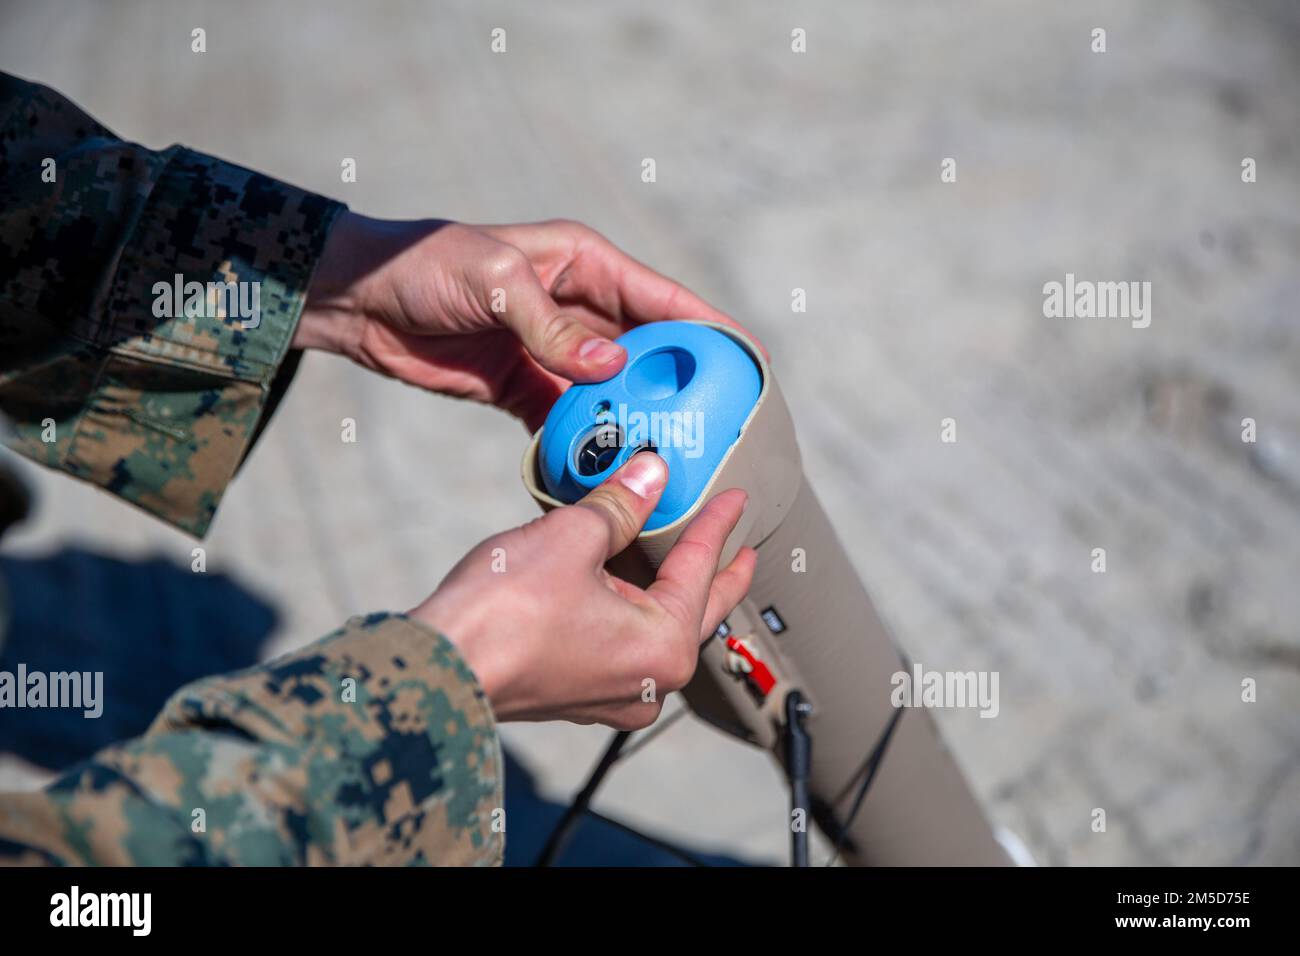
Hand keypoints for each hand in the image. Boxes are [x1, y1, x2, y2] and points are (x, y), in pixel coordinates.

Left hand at [295, 214, 758, 430]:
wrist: (360, 300)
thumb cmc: (427, 266)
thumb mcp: (494, 284)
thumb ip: (552, 327)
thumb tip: (614, 369)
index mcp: (584, 264)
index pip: (662, 300)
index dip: (709, 328)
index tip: (750, 361)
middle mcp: (579, 307)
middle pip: (647, 352)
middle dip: (680, 386)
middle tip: (716, 426)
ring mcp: (554, 351)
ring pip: (613, 392)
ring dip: (635, 421)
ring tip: (670, 458)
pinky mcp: (524, 387)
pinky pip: (568, 420)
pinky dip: (585, 444)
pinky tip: (606, 470)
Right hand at [410, 453, 755, 728]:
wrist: (437, 671)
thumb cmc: (503, 613)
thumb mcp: (572, 538)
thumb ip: (621, 505)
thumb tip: (650, 473)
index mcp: (664, 647)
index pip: (700, 568)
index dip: (717, 524)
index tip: (735, 498)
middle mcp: (648, 682)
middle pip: (694, 610)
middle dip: (715, 573)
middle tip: (740, 547)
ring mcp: (612, 695)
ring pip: (655, 628)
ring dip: (665, 589)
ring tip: (679, 553)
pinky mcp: (577, 693)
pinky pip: (621, 643)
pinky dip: (629, 608)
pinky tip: (623, 582)